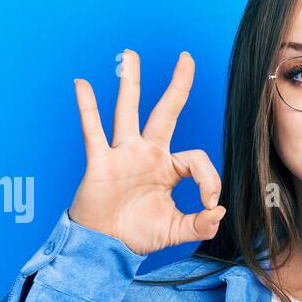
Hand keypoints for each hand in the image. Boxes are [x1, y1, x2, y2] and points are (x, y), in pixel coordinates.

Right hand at [68, 49, 225, 255]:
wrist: (105, 246)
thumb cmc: (138, 234)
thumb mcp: (176, 231)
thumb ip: (201, 225)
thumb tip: (220, 212)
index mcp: (168, 168)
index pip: (196, 159)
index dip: (209, 180)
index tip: (209, 204)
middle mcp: (147, 153)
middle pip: (166, 113)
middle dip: (177, 86)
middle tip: (186, 58)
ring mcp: (123, 154)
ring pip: (127, 112)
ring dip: (130, 83)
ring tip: (130, 55)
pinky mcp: (101, 162)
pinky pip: (93, 131)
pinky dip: (87, 108)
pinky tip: (82, 85)